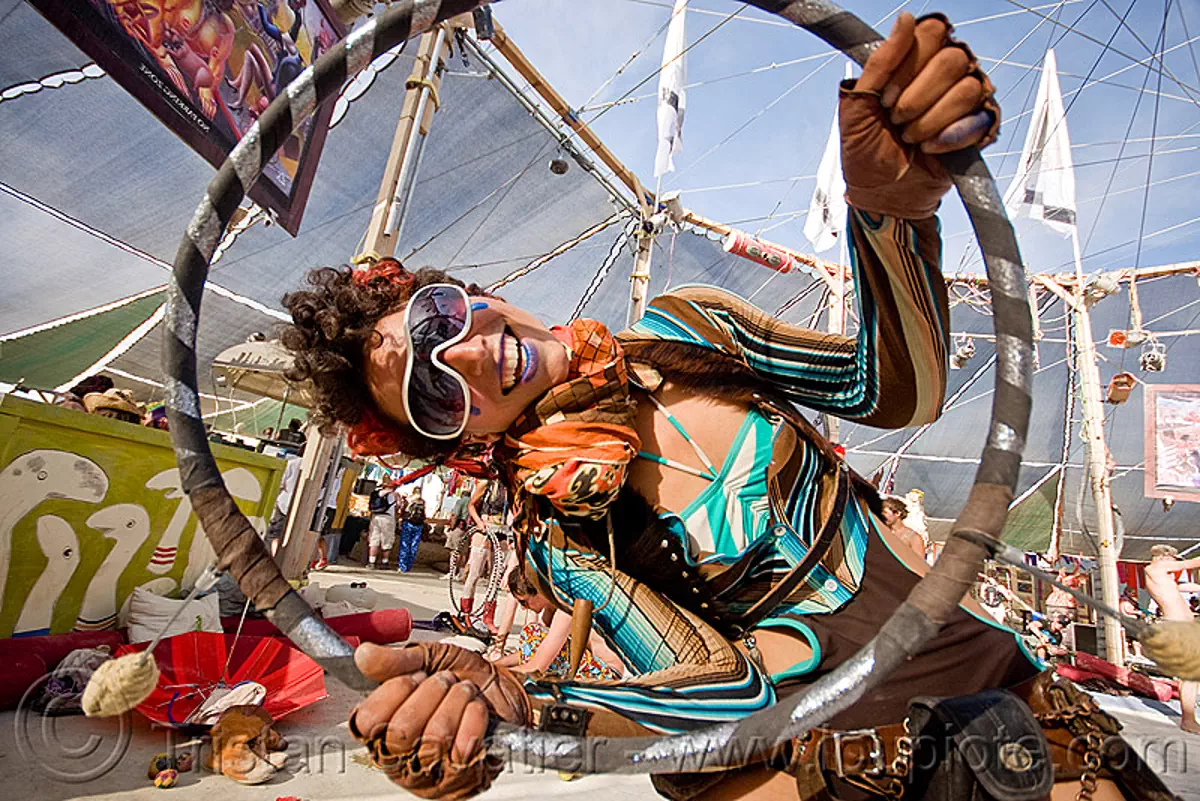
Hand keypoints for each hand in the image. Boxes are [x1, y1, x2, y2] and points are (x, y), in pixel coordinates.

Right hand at [349, 642, 529, 799]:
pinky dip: (474, 717)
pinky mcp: (460, 778)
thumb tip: (364, 655)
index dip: (394, 692)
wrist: (507, 689)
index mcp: (382, 728)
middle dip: (430, 694)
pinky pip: (462, 748)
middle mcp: (400, 756)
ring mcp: (429, 772)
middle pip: (401, 731)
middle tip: (444, 681)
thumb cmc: (465, 677)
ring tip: (463, 692)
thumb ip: (395, 660)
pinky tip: (476, 710)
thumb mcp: (429, 659)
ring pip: (434, 739)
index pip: (366, 721)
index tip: (414, 675)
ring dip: (456, 702)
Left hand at [840, 12, 998, 217]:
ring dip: (929, 121)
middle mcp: (946, 71)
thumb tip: (905, 18)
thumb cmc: (865, 149)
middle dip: (916, 98)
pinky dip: (948, 137)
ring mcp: (966, 97)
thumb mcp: (858, 102)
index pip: (932, 32)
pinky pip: (978, 118)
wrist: (880, 192)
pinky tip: (930, 147)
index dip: (907, 66)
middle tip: (897, 119)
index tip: (884, 96)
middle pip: (952, 58)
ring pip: (965, 88)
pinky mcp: (979, 126)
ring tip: (912, 136)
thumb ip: (881, 60)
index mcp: (917, 57)